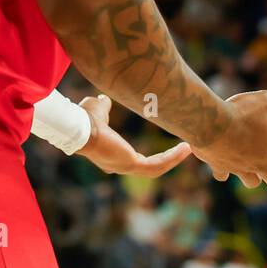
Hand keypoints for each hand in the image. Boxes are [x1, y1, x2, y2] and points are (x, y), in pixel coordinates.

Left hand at [75, 94, 192, 176]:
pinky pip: (155, 165)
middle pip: (148, 167)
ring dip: (172, 159)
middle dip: (167, 159)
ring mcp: (124, 167)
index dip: (150, 155)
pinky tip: (185, 149)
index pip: (134, 159)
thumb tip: (104, 99)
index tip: (164, 149)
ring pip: (155, 168)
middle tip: (183, 150)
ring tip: (188, 149)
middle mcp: (118, 165)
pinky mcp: (130, 164)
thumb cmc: (83, 118)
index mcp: (111, 154)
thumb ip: (103, 106)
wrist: (78, 126)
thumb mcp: (97, 109)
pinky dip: (171, 157)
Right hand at [189, 83, 266, 194]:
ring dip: (255, 178)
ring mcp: (240, 168)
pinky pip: (224, 175)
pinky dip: (225, 172)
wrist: (210, 123)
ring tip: (254, 172)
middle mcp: (260, 164)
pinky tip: (223, 167)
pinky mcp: (220, 166)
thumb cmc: (243, 111)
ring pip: (252, 182)